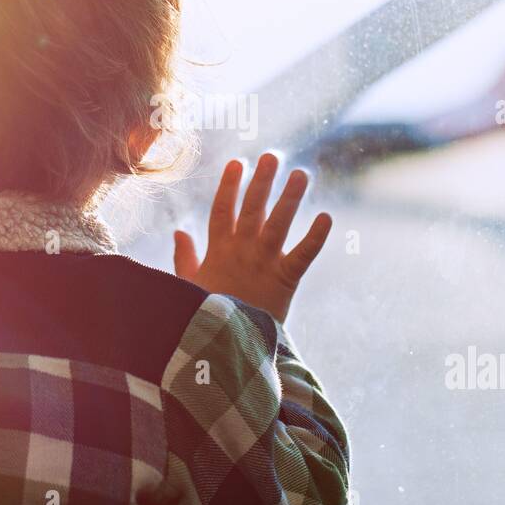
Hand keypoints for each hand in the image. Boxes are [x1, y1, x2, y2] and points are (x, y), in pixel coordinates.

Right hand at [173, 152, 331, 321]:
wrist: (223, 348)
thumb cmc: (206, 317)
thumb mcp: (190, 285)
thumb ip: (185, 257)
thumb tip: (178, 232)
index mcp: (219, 251)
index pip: (223, 210)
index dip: (230, 186)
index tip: (237, 163)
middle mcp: (242, 251)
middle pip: (252, 208)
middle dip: (262, 182)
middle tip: (272, 157)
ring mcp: (263, 263)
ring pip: (278, 223)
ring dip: (290, 198)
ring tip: (301, 174)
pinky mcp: (284, 279)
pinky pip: (302, 254)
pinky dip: (315, 237)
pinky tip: (326, 217)